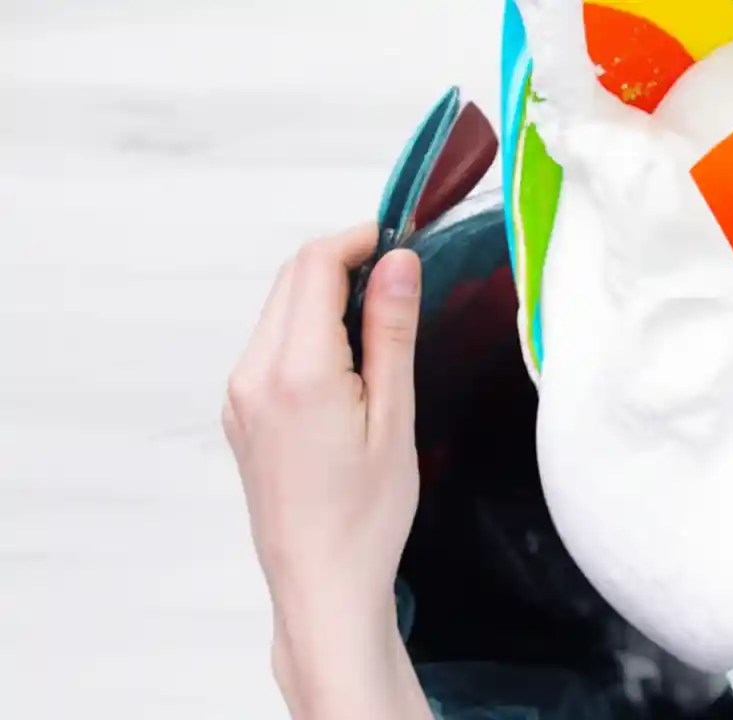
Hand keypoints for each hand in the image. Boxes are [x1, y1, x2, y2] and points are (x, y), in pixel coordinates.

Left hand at [222, 224, 430, 718]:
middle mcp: (254, 374)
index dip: (358, 239)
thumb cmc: (368, 513)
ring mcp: (240, 394)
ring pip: (280, 310)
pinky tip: (346, 365)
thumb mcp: (395, 417)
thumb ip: (391, 331)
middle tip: (399, 282)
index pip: (314, 265)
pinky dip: (308, 331)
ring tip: (379, 329)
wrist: (321, 581)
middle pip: (291, 280)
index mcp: (297, 371)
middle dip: (343, 263)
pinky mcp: (240, 413)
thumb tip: (398, 261)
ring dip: (325, 297)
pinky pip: (270, 345)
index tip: (400, 244)